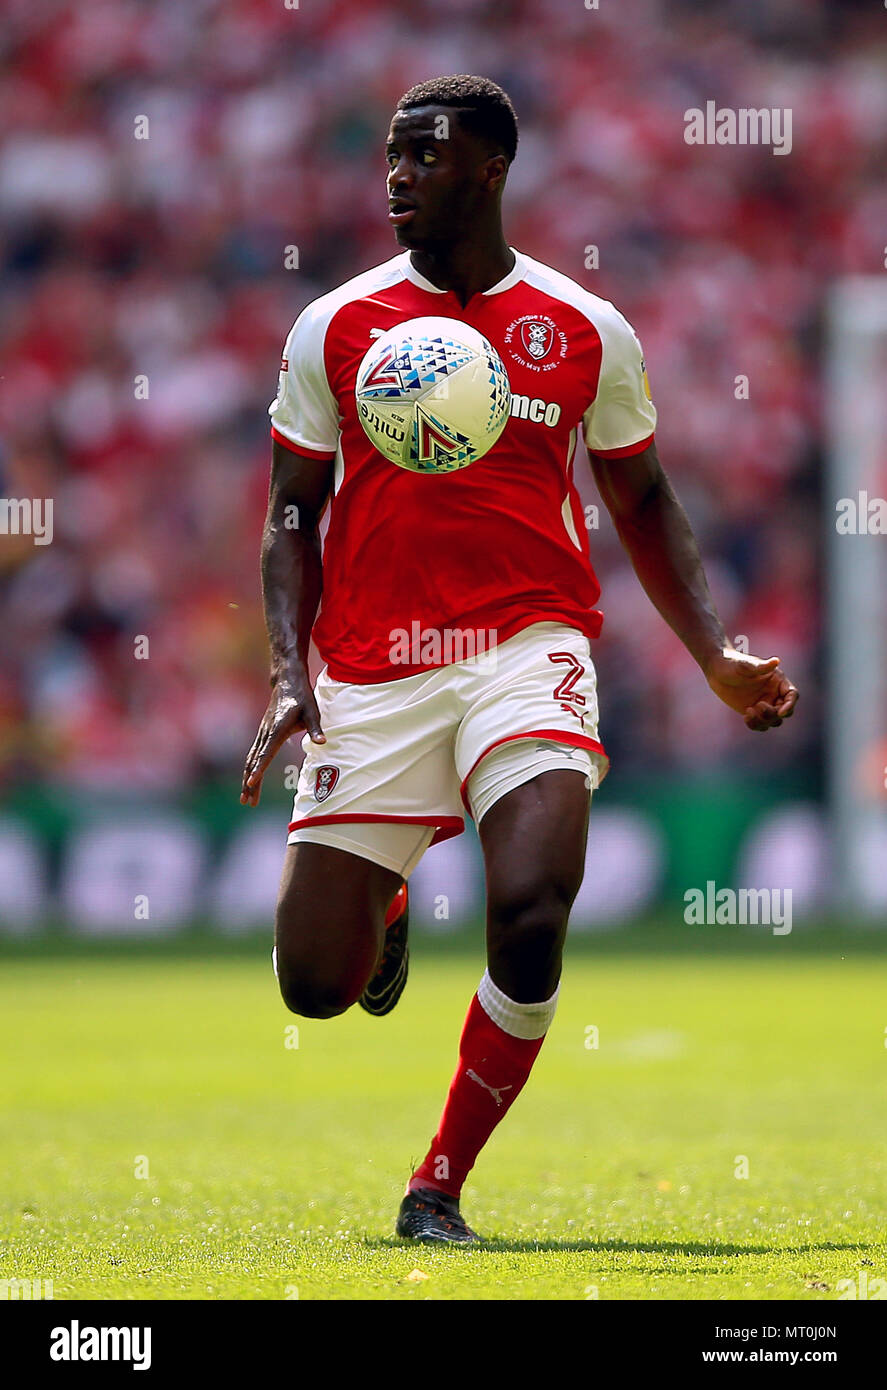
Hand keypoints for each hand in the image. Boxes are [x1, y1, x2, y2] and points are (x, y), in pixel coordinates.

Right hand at [240, 670, 324, 806]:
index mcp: (277, 728)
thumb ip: (315, 728)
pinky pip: (254, 755)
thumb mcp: (312, 711)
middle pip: (254, 761)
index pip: (266, 752)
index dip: (259, 768)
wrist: (287, 681)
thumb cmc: (302, 697)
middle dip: (250, 782)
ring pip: (251, 760)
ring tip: (246, 799)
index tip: (252, 782)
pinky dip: (250, 770)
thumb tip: (322, 742)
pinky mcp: (263, 734)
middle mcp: (266, 732)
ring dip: (248, 779)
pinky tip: (249, 782)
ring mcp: (262, 733)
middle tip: (248, 802)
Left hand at [704, 647, 798, 731]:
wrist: (717, 671)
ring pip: (774, 721)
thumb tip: (776, 661)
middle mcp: (774, 693)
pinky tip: (745, 716)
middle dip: (773, 713)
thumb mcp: (745, 665)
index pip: (792, 695)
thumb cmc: (732, 663)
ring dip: (764, 721)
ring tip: (748, 711)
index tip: (781, 712)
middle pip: (785, 711)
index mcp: (777, 681)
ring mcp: (764, 704)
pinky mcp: (754, 712)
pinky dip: (755, 724)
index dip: (790, 704)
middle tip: (758, 705)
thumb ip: (761, 666)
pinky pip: (761, 725)